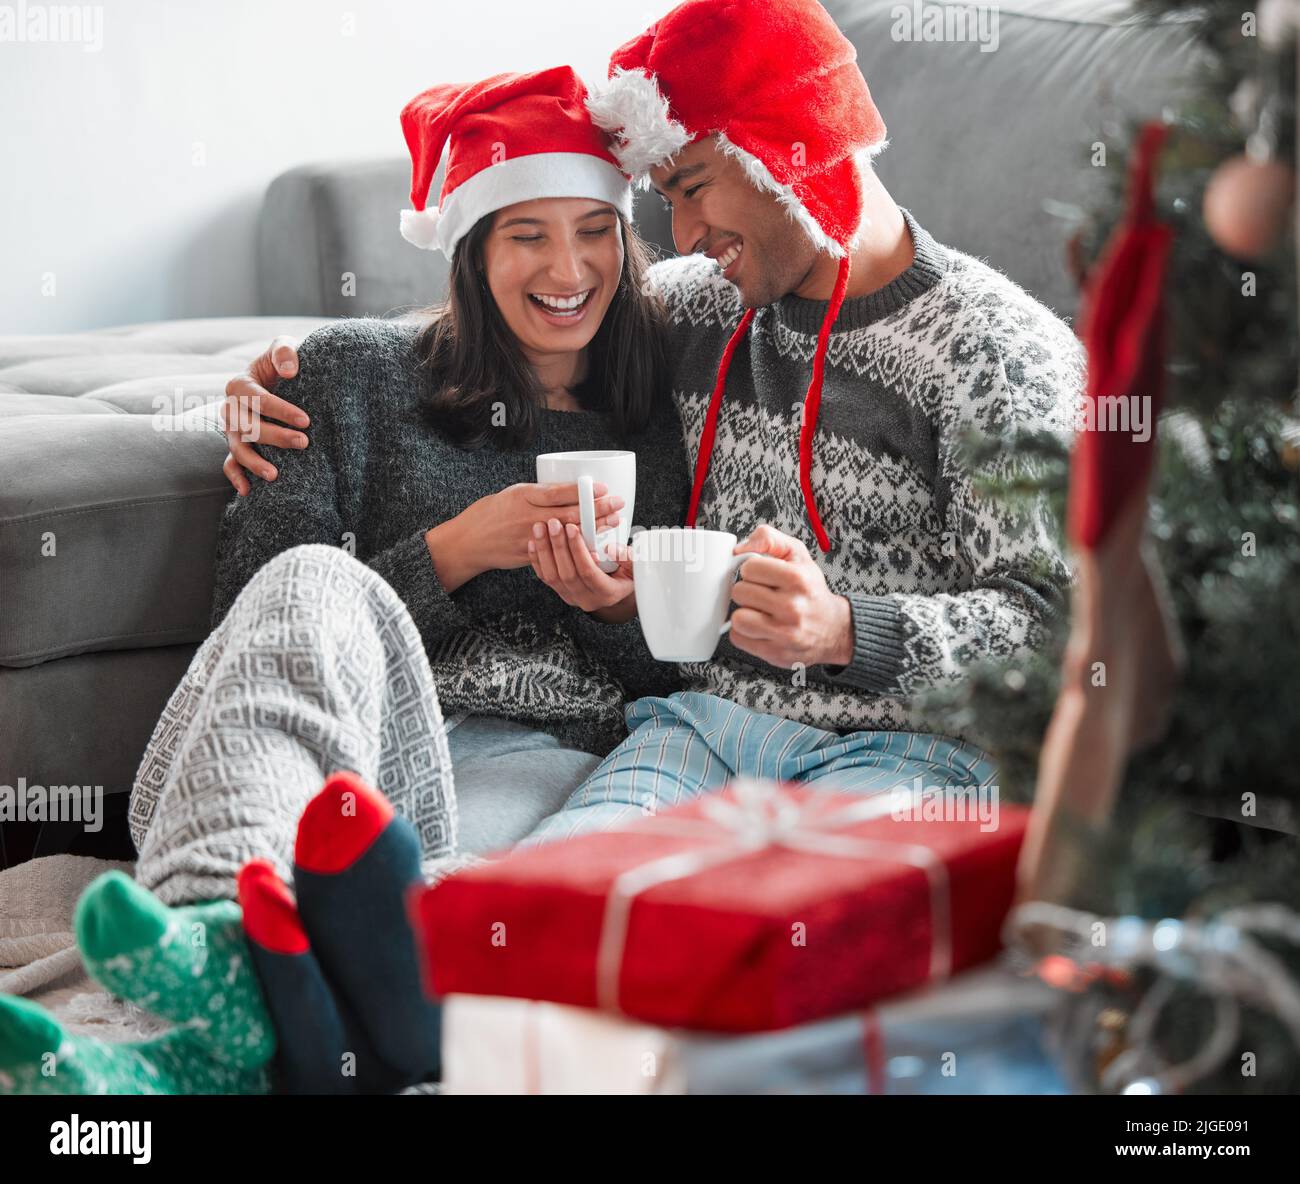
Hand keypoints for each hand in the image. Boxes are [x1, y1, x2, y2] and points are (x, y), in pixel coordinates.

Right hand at [222, 337, 308, 494]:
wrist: (286, 378)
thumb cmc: (286, 361)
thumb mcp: (284, 345)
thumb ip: (284, 350)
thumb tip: (289, 369)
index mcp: (239, 384)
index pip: (258, 400)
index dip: (281, 410)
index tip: (306, 420)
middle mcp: (231, 408)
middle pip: (248, 427)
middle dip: (276, 437)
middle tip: (304, 443)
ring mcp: (233, 430)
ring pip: (238, 448)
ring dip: (254, 463)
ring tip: (275, 475)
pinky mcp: (238, 445)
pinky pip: (230, 464)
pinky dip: (236, 477)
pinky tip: (248, 491)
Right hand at [426, 482, 623, 593]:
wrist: (468, 542)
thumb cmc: (490, 514)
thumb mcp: (513, 494)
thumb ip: (539, 494)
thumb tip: (569, 490)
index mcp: (523, 496)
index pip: (559, 492)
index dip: (584, 491)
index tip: (604, 488)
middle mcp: (527, 516)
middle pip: (569, 512)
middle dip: (597, 508)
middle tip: (618, 504)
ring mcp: (529, 537)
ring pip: (567, 532)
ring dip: (593, 528)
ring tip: (613, 522)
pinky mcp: (530, 554)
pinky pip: (558, 551)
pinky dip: (578, 548)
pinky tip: (595, 546)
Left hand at [528, 520, 635, 619]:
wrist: (618, 586)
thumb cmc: (628, 571)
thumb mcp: (636, 563)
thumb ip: (626, 555)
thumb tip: (611, 548)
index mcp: (608, 593)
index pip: (588, 572)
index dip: (578, 549)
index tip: (572, 528)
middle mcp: (588, 599)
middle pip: (567, 573)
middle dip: (558, 546)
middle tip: (553, 523)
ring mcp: (572, 597)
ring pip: (552, 576)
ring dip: (544, 550)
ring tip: (540, 528)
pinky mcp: (560, 592)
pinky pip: (544, 577)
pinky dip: (537, 559)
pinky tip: (533, 541)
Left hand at [728, 524, 852, 669]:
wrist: (834, 629)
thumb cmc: (810, 591)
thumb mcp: (798, 555)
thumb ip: (769, 539)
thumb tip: (740, 547)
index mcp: (797, 579)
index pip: (749, 568)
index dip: (752, 570)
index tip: (763, 576)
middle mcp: (792, 607)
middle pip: (740, 592)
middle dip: (748, 591)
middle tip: (763, 595)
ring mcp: (784, 633)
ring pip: (737, 618)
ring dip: (744, 613)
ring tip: (760, 612)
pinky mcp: (775, 653)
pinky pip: (739, 638)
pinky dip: (745, 632)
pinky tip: (760, 627)